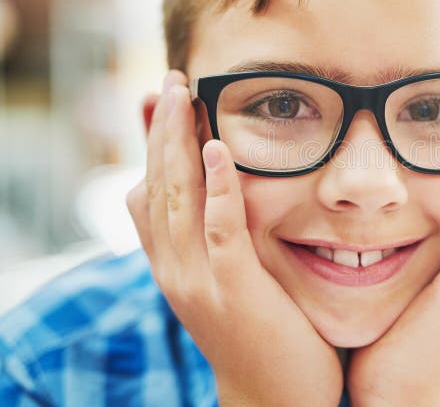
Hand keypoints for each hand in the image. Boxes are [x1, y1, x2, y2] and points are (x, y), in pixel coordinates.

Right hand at [126, 71, 342, 406]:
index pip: (150, 192)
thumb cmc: (262, 335)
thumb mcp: (228, 282)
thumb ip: (217, 238)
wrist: (275, 399)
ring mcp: (199, 280)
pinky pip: (221, 228)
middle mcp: (175, 268)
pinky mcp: (234, 289)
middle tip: (172, 78)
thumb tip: (217, 192)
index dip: (152, 145)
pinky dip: (219, 186)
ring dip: (178, 141)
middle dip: (162, 128)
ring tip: (184, 92)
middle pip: (157, 184)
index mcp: (174, 264)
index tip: (162, 99)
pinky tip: (219, 148)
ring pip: (178, 197)